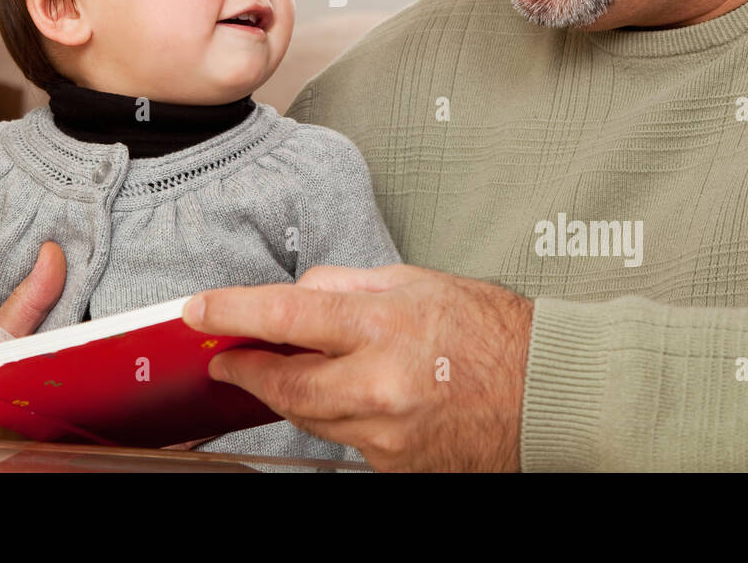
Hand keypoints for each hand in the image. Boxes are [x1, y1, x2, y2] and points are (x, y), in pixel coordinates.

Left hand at [181, 264, 533, 471]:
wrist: (549, 394)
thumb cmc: (493, 332)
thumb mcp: (418, 282)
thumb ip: (349, 287)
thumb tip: (298, 295)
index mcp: (384, 326)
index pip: (284, 316)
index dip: (231, 313)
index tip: (198, 312)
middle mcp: (380, 385)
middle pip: (284, 384)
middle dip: (247, 370)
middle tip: (227, 357)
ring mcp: (386, 433)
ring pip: (309, 415)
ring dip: (289, 392)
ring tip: (287, 369)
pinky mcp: (394, 466)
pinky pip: (346, 438)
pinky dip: (339, 414)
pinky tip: (356, 395)